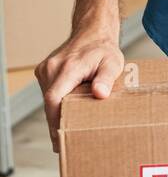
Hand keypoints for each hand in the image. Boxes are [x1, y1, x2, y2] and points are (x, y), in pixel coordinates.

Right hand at [35, 27, 124, 153]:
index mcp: (67, 67)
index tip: (58, 138)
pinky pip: (49, 92)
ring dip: (56, 113)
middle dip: (56, 123)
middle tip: (64, 143)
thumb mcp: (112, 63)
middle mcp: (52, 67)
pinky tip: (67, 112)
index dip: (54, 121)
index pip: (54, 98)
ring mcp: (46, 69)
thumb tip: (100, 93)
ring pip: (48, 99)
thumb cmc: (104, 50)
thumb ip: (106, 78)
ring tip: (68, 129)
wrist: (93, 32)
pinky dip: (56, 103)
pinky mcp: (45, 71)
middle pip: (49, 103)